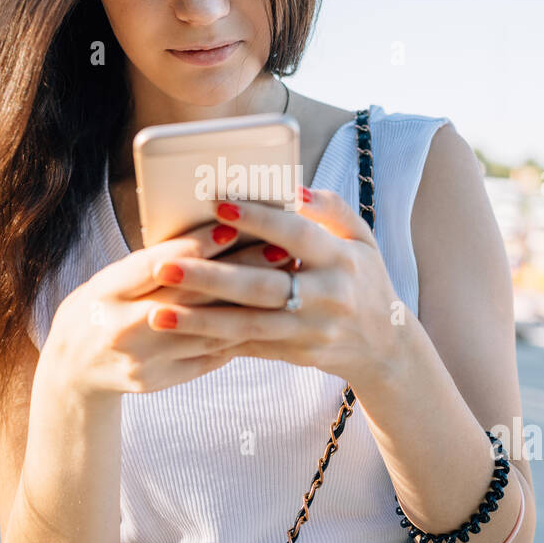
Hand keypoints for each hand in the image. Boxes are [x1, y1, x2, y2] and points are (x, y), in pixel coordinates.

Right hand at [38, 218, 270, 397]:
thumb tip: (210, 232)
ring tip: (283, 282)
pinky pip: (207, 358)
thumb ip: (151, 261)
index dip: (194, 247)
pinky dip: (237, 337)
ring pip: (206, 331)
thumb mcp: (111, 277)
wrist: (71, 368)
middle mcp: (122, 327)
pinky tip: (265, 318)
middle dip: (239, 271)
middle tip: (278, 249)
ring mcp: (141, 359)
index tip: (232, 227)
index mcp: (106, 291)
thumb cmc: (99, 307)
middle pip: (189, 297)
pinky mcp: (157, 381)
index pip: (155, 266)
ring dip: (249, 306)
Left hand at [140, 186, 404, 388]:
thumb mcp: (361, 238)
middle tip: (164, 266)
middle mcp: (327, 296)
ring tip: (158, 311)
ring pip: (249, 325)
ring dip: (201, 319)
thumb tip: (296, 189)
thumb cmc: (363, 279)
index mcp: (341, 259)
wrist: (385, 345)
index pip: (296, 234)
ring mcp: (311, 330)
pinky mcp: (296, 353)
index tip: (218, 205)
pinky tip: (181, 333)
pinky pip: (250, 347)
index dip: (258, 219)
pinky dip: (215, 340)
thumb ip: (332, 209)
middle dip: (210, 277)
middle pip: (262, 286)